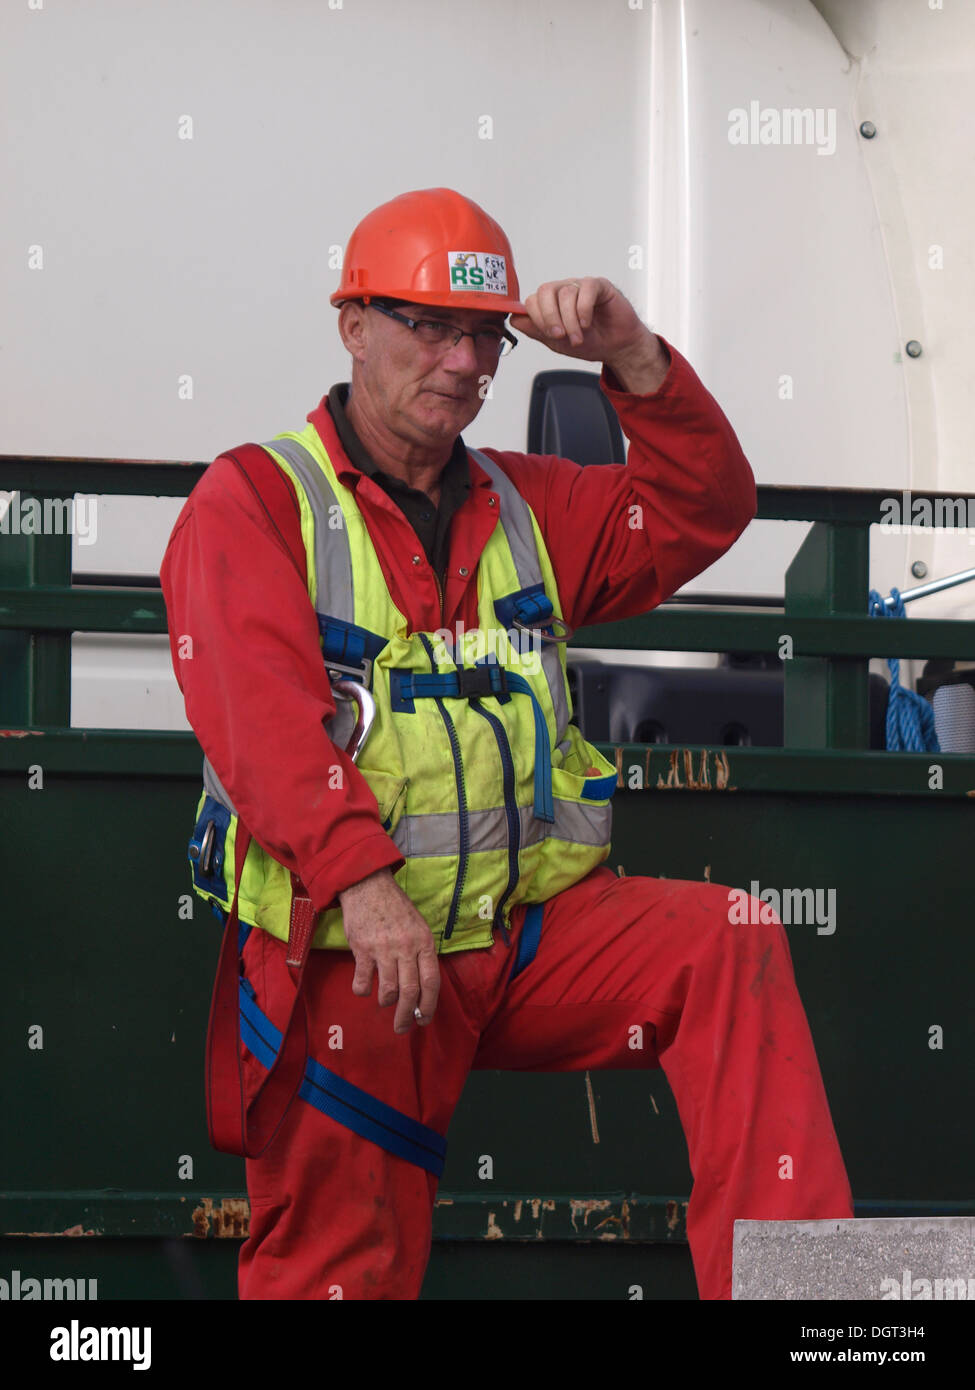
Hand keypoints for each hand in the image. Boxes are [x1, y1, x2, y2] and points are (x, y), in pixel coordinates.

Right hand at [339, 869, 439, 1033]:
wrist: (368, 885)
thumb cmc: (395, 908)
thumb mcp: (417, 926)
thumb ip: (420, 953)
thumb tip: (421, 988)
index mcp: (424, 942)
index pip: (432, 981)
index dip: (429, 1005)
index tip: (424, 1020)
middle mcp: (406, 947)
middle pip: (410, 992)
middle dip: (407, 1016)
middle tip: (402, 1029)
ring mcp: (384, 948)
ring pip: (388, 991)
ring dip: (386, 1003)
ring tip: (384, 1003)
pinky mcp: (362, 949)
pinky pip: (363, 981)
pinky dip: (363, 990)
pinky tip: (363, 988)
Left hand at [509, 277, 661, 380]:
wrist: (617, 347)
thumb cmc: (591, 341)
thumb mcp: (557, 342)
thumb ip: (536, 330)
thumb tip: (515, 319)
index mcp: (551, 303)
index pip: (533, 300)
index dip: (537, 318)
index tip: (549, 334)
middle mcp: (564, 291)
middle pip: (545, 291)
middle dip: (549, 316)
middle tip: (559, 335)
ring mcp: (581, 286)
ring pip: (565, 294)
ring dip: (570, 321)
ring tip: (579, 337)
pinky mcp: (599, 285)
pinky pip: (585, 289)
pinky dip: (583, 309)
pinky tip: (587, 323)